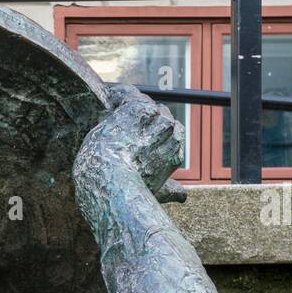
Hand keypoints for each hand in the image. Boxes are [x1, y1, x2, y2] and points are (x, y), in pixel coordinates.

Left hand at [76, 83, 184, 198]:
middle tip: (123, 129)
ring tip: (114, 120)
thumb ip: (170, 191)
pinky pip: (130, 95)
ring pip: (145, 104)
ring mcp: (154, 118)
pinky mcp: (136, 108)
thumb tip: (182, 197)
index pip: (173, 131)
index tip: (138, 137)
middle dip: (144, 120)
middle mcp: (170, 131)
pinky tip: (110, 104)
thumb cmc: (129, 192)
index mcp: (176, 150)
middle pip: (161, 114)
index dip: (155, 132)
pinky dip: (119, 97)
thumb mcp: (155, 193)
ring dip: (131, 109)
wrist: (109, 182)